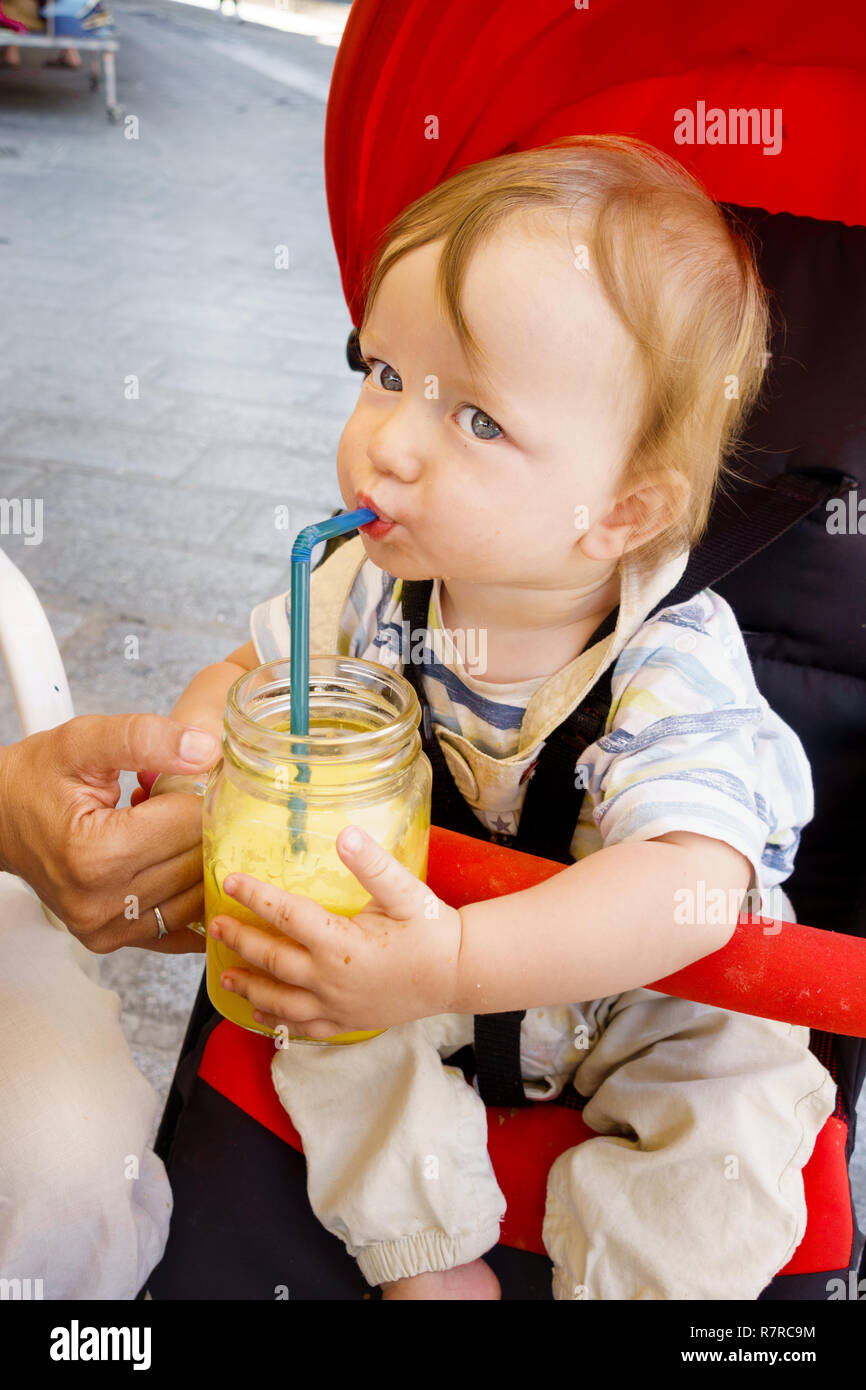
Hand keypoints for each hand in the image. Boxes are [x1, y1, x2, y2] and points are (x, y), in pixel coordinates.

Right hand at [0, 713, 220, 952]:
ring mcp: (106, 927)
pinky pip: (178, 924)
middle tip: (173, 801)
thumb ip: (145, 738)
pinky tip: (172, 862)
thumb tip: (204, 750)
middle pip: (196, 860)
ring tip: (162, 829)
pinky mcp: (112, 939)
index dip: (197, 793)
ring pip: (195, 893)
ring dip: (194, 857)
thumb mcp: (83, 741)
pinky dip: (186, 893)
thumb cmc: (35, 780)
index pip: (189, 824)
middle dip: (198, 824)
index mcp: (95, 853)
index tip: (183, 778)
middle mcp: (100, 900)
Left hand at [209, 824, 463, 1037]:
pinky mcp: (347, 1022)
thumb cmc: (433, 931)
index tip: (230, 882)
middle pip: (273, 961)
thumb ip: (373, 865)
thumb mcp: (405, 892)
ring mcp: (337, 1006)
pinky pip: (303, 1028)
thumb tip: (345, 835)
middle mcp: (332, 979)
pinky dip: (277, 1023)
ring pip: (280, 1001)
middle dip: (241, 942)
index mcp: (342, 943)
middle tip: (215, 927)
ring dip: (250, 989)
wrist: (460, 974)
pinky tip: (261, 1016)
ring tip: (225, 978)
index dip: (256, 897)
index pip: (288, 916)